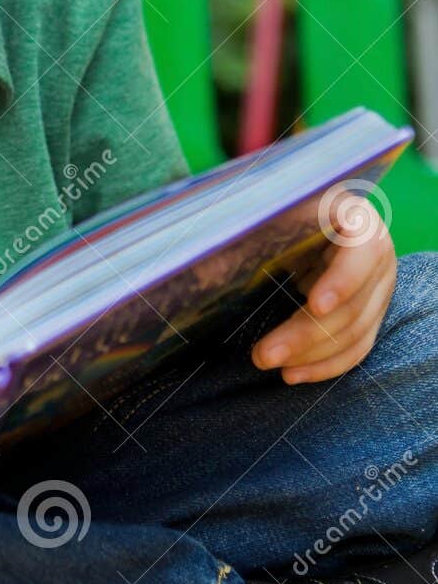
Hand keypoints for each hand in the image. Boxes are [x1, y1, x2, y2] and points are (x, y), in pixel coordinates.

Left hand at [252, 194, 396, 383]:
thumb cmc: (282, 210)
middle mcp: (376, 255)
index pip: (362, 253)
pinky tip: (293, 375)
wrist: (308, 219)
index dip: (342, 281)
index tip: (315, 305)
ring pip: (355, 333)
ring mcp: (377, 288)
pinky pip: (356, 348)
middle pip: (352, 305)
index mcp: (359, 220)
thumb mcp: (273, 208)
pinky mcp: (370, 313)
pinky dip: (325, 366)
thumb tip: (206, 265)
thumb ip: (251, 226)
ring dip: (311, 356)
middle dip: (306, 334)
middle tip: (263, 354)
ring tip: (268, 363)